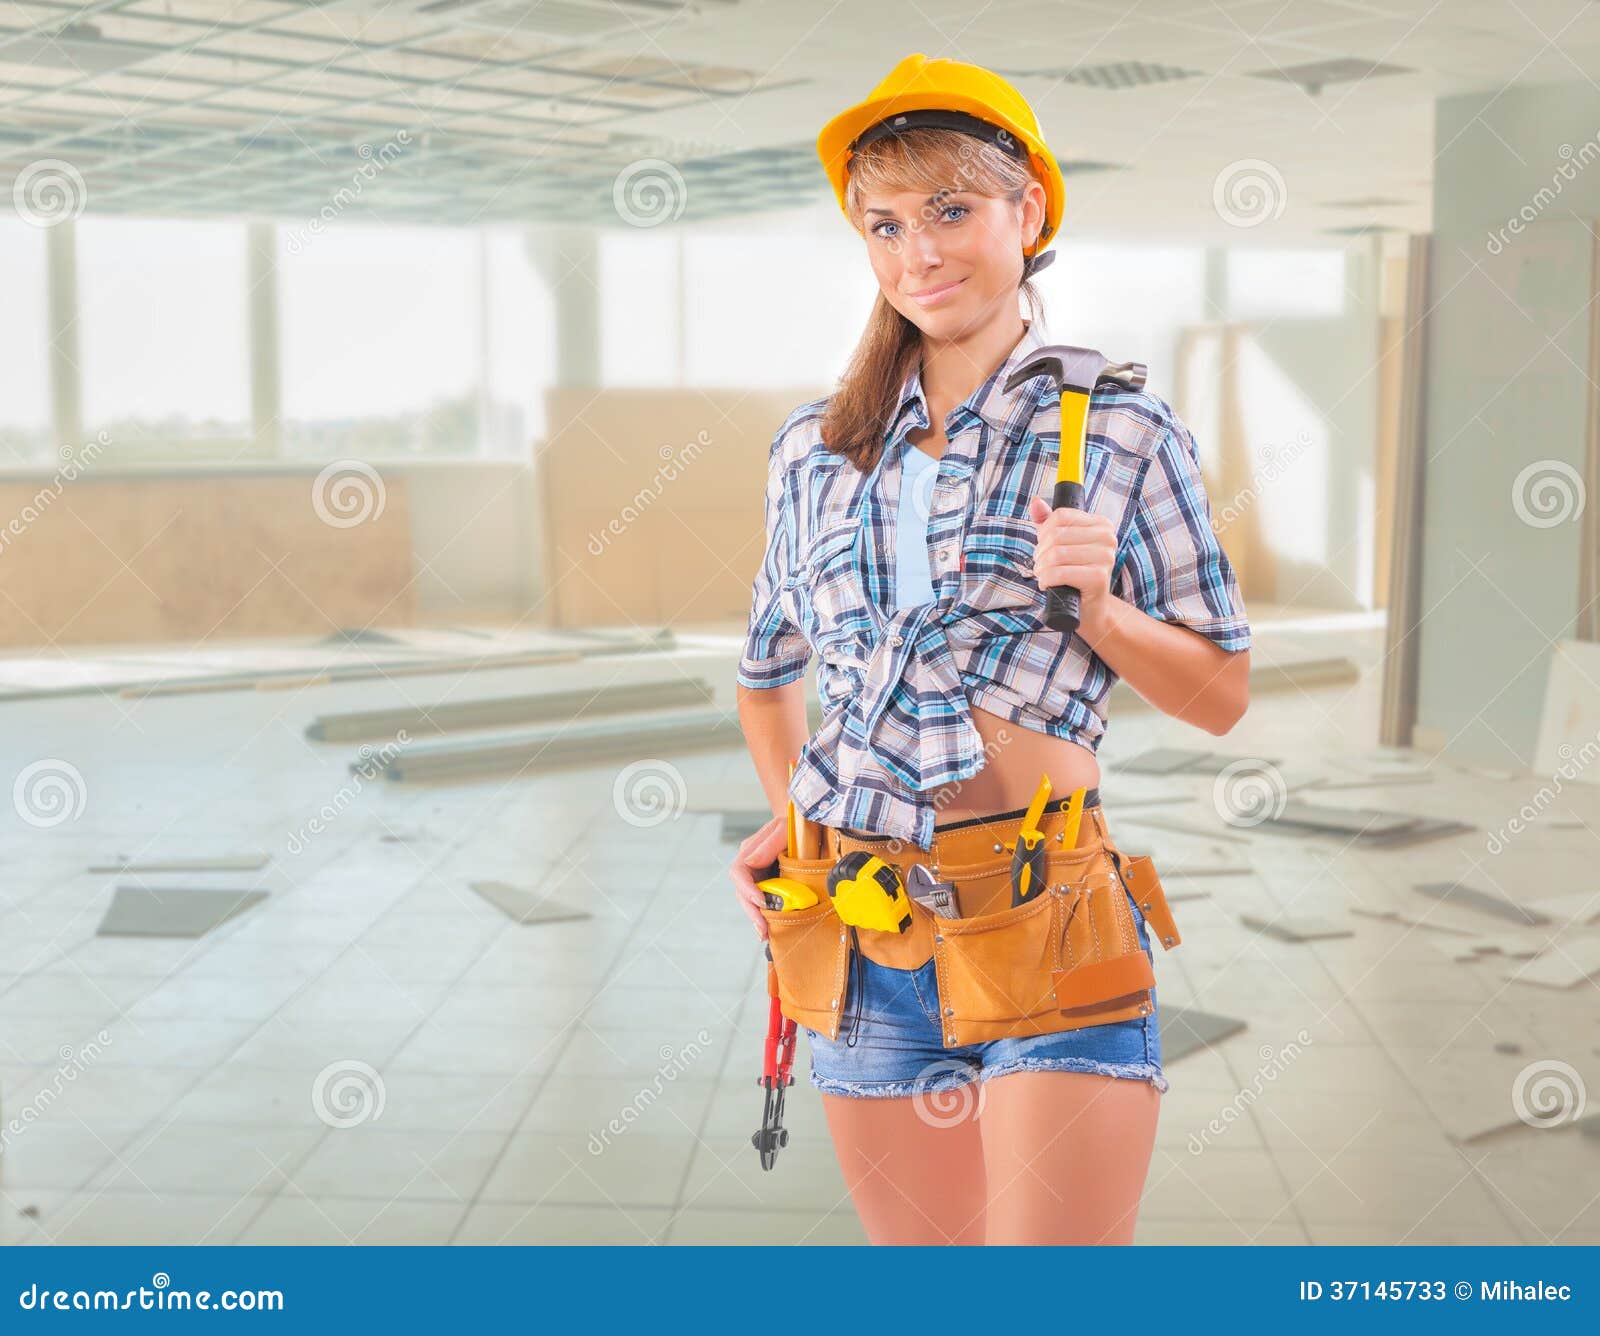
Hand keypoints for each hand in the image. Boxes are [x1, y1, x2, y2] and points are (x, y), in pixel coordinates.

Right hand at [729, 813, 788, 940]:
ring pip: (750, 901)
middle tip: (763, 929)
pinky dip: (765, 916)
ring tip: (766, 933)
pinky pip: (762, 902)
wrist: (804, 826)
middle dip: (751, 911)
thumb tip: (753, 861)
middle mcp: (749, 866)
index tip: (761, 902)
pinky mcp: (768, 885)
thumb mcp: (784, 828)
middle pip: (742, 892)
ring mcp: (757, 877)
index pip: (739, 872)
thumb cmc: (793, 825)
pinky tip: (770, 929)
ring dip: (757, 917)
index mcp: (749, 851)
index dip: (747, 889)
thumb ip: (769, 843)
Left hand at [1026, 495, 1115, 620]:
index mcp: (1101, 524)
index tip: (1044, 547)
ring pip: (1057, 554)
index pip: (1061, 516)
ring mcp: (1106, 557)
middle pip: (1057, 535)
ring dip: (1042, 568)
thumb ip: (1047, 521)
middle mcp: (1107, 537)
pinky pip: (1060, 573)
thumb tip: (1036, 502)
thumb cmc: (1072, 573)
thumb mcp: (1058, 543)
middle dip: (1041, 553)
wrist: (1088, 607)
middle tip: (1042, 566)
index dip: (1044, 532)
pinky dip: (1047, 580)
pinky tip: (1048, 585)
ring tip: (1044, 576)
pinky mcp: (1099, 577)